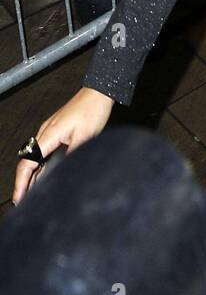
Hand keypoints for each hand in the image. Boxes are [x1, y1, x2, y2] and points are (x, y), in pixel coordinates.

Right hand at [12, 87, 114, 205]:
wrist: (98, 92)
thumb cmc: (92, 110)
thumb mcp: (85, 138)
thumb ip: (71, 157)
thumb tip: (63, 175)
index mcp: (49, 134)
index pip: (28, 163)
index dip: (21, 183)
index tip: (18, 198)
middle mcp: (45, 132)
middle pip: (28, 161)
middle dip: (23, 182)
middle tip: (23, 201)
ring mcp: (50, 130)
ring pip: (35, 157)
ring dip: (32, 175)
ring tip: (31, 193)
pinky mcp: (56, 129)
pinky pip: (43, 151)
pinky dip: (40, 165)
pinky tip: (44, 175)